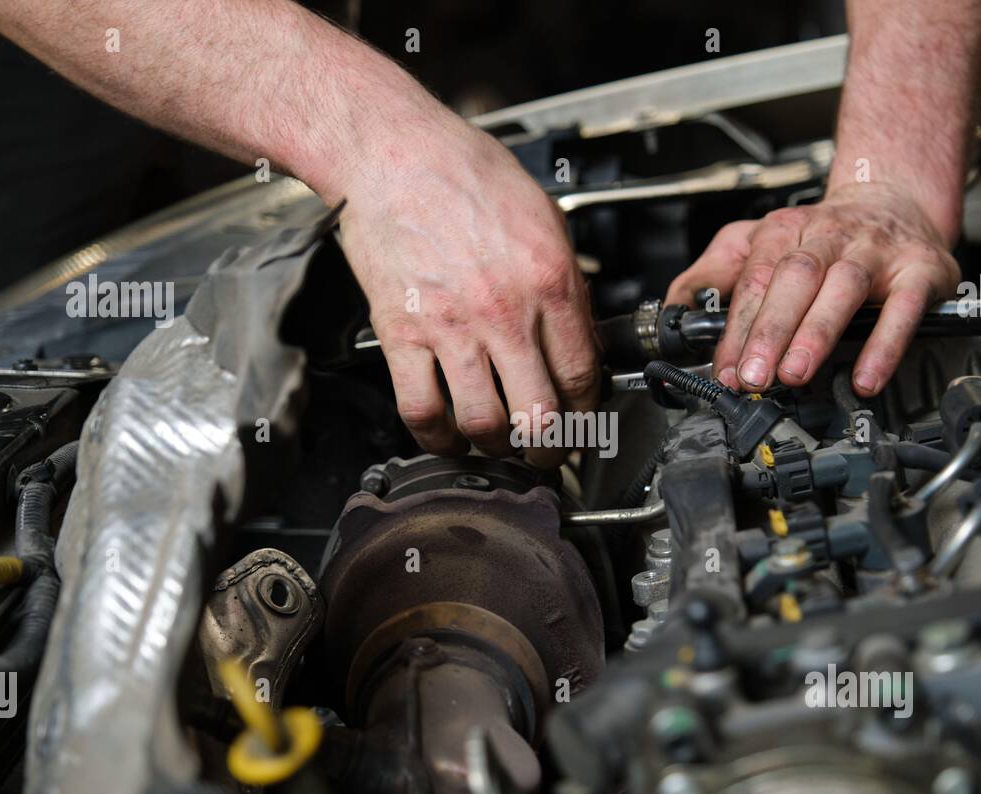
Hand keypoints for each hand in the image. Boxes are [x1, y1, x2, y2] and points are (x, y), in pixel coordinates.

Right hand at [334, 107, 598, 466]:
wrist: (392, 152)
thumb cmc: (463, 172)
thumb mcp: (545, 217)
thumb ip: (566, 283)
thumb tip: (580, 334)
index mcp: (550, 281)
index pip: (583, 375)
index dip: (587, 414)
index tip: (583, 423)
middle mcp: (505, 311)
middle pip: (540, 415)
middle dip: (550, 449)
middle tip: (548, 454)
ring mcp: (452, 327)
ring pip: (484, 423)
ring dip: (496, 448)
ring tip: (500, 446)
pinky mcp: (403, 333)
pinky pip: (422, 408)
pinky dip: (437, 436)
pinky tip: (446, 435)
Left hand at [666, 182, 959, 396]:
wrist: (895, 199)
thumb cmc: (824, 235)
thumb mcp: (760, 241)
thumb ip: (716, 272)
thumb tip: (677, 305)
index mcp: (785, 231)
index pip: (754, 279)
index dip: (737, 327)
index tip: (725, 368)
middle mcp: (829, 236)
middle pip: (793, 279)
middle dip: (769, 331)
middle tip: (754, 375)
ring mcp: (875, 251)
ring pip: (842, 288)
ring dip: (816, 334)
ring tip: (795, 374)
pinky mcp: (920, 269)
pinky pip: (904, 307)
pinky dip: (886, 345)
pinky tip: (867, 377)